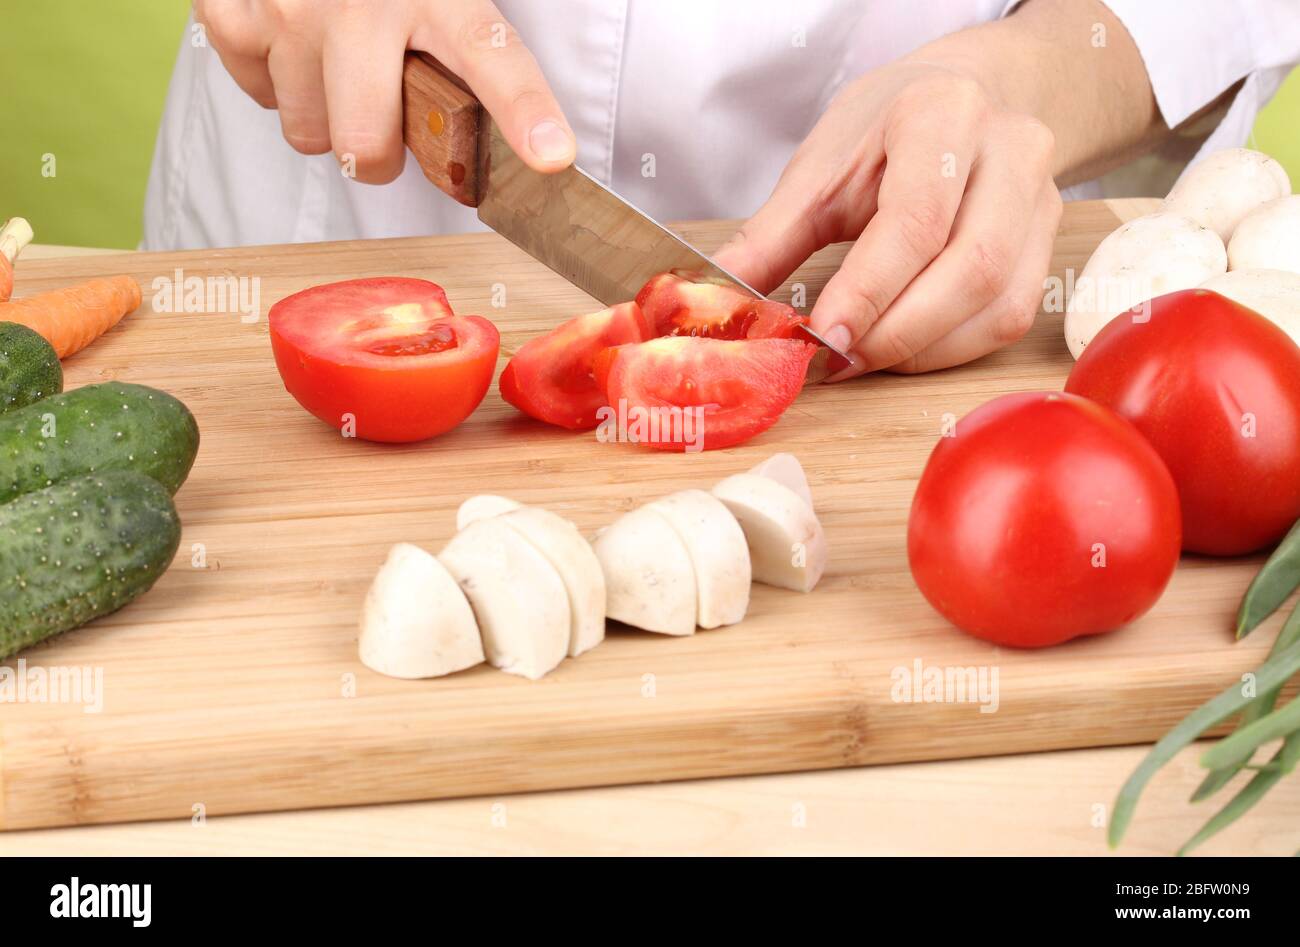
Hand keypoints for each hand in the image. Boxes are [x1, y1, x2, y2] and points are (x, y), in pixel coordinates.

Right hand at [194, 0, 575, 182]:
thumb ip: (478, 53)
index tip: (551, 156)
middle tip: (388, 117)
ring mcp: (293, 9)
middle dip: (380, 152)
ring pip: (310, 132)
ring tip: (338, 63)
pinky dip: (276, 83)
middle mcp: (363, 1)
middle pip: (367, 142)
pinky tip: (297, 47)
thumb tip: (543, 147)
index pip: (491, 55)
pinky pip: (260, 97)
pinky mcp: (235, 11)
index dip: (523, 110)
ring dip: (327, 115)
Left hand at [714, 61, 1062, 377]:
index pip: (916, 221)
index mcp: (942, 115)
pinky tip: (902, 349)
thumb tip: (721, 304)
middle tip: (836, 359)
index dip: (868, 291)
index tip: (821, 337)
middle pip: (969, 268)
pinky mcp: (1048, 244)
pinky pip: (1007, 318)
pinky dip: (948, 350)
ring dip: (921, 349)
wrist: (960, 98)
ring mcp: (1041, 200)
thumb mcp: (820, 168)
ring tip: (861, 357)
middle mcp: (1010, 151)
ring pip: (996, 303)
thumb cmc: (883, 132)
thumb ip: (770, 238)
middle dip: (895, 331)